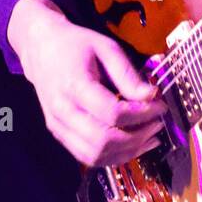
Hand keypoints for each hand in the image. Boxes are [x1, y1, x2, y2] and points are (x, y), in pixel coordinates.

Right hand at [10, 0, 168, 166]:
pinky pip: (87, 156)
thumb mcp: (106, 48)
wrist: (41, 47)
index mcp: (74, 85)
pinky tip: (132, 146)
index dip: (141, 114)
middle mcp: (62, 110)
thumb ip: (127, 74)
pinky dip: (112, 157)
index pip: (112, 113)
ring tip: (149, 138)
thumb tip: (151, 96)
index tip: (160, 106)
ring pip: (95, 155)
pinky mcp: (59, 134)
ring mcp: (58, 125)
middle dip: (137, 137)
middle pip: (103, 140)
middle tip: (157, 124)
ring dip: (127, 152)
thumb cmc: (75, 45)